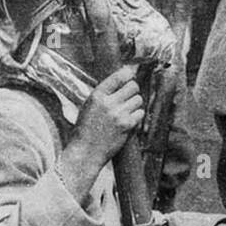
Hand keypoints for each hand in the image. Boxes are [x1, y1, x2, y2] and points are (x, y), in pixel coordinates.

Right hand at [59, 66, 144, 199]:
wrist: (85, 152)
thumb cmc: (85, 130)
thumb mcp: (88, 106)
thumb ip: (103, 95)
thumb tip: (121, 80)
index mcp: (96, 96)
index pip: (118, 77)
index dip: (127, 74)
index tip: (131, 74)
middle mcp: (108, 103)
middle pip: (133, 86)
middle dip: (133, 90)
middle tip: (128, 96)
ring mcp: (119, 114)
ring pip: (139, 99)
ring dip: (135, 104)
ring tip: (127, 110)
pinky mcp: (127, 126)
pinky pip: (140, 113)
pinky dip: (137, 116)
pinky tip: (128, 120)